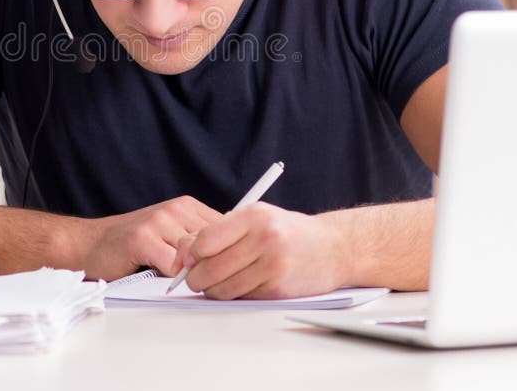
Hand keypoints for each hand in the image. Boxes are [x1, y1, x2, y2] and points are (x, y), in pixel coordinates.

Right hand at [76, 196, 221, 280]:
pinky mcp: (143, 238)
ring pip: (196, 255)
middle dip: (212, 266)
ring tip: (178, 280)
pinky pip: (174, 266)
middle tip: (201, 281)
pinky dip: (172, 279)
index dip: (228, 253)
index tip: (223, 269)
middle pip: (215, 243)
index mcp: (187, 206)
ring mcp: (159, 221)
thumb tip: (234, 261)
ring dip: (191, 274)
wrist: (90, 244)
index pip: (227, 229)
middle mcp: (176, 209)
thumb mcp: (171, 236)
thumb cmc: (132, 246)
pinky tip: (160, 278)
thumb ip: (197, 243)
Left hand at [171, 202, 346, 299]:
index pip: (204, 240)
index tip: (189, 259)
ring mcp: (273, 266)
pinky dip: (235, 296)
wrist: (333, 248)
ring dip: (213, 290)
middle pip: (209, 268)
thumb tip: (184, 254)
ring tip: (218, 282)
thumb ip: (219, 231)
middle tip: (196, 277)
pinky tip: (242, 285)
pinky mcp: (279, 290)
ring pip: (222, 289)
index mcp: (254, 216)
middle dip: (196, 277)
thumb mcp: (255, 217)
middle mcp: (264, 239)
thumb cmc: (287, 231)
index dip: (190, 254)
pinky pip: (241, 298)